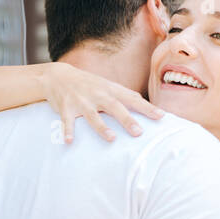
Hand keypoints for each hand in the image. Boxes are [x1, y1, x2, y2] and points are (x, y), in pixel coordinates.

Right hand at [39, 62, 162, 142]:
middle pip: (115, 107)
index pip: (132, 98)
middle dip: (127, 119)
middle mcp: (97, 94)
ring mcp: (81, 101)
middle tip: (139, 133)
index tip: (161, 117)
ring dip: (101, 127)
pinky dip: (68, 130)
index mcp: (110, 89)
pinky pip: (67, 121)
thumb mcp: (106, 86)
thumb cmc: (88, 84)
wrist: (58, 76)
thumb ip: (123, 95)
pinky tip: (69, 141)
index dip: (146, 108)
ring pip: (93, 115)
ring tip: (111, 139)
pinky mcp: (66, 108)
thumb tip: (144, 104)